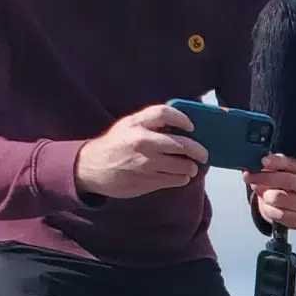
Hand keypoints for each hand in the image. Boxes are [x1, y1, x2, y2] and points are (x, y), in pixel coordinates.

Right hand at [74, 103, 207, 200]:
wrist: (92, 168)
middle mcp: (143, 141)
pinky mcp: (149, 180)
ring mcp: (147, 163)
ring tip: (190, 167)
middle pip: (182, 144)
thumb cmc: (114, 145)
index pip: (165, 114)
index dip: (182, 119)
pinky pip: (176, 180)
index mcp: (136, 123)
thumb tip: (179, 126)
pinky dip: (183, 178)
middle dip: (198, 150)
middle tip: (203, 154)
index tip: (191, 126)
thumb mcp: (127, 127)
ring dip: (191, 167)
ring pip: (183, 165)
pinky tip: (180, 176)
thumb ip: (150, 124)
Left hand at [246, 153, 295, 230]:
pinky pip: (280, 214)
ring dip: (264, 195)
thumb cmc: (281, 182)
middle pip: (286, 180)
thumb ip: (269, 165)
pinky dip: (269, 210)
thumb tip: (255, 165)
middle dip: (264, 178)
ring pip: (279, 198)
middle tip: (249, 177)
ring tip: (261, 193)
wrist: (289, 204)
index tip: (263, 161)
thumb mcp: (276, 168)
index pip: (291, 163)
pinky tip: (268, 205)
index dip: (276, 162)